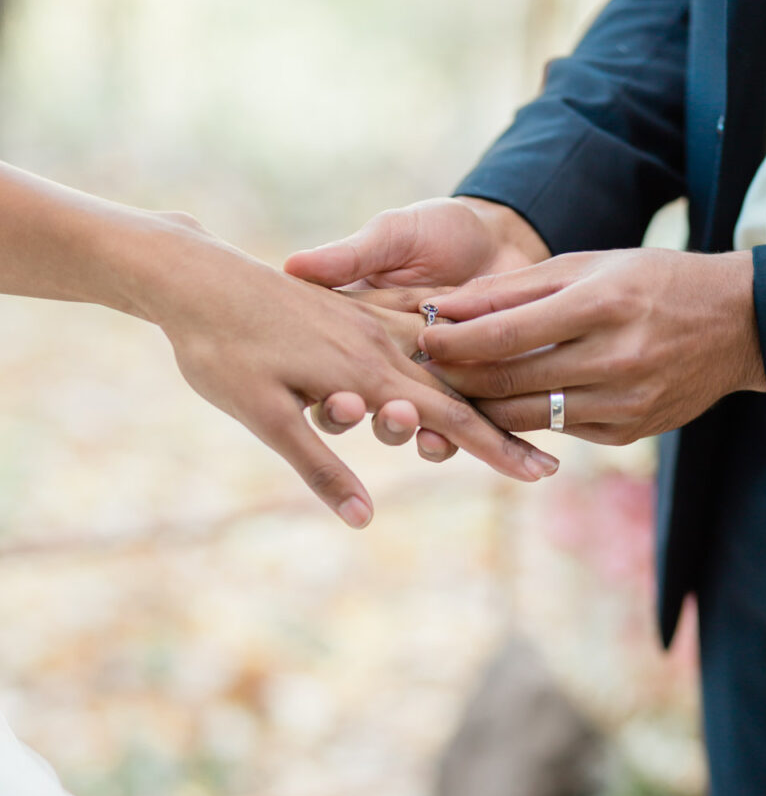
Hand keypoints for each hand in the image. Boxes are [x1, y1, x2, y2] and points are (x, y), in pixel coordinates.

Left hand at [143, 227, 558, 528]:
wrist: (192, 276)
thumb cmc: (220, 350)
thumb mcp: (263, 416)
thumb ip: (318, 463)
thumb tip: (364, 518)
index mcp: (364, 373)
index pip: (448, 418)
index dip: (494, 449)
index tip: (538, 476)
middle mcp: (376, 343)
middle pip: (457, 389)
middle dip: (501, 427)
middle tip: (542, 462)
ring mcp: (364, 319)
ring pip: (439, 358)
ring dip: (477, 390)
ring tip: (511, 419)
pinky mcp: (347, 305)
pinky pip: (410, 325)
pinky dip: (442, 348)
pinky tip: (452, 351)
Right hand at [285, 196, 549, 456]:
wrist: (501, 234)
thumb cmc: (437, 229)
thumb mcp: (391, 236)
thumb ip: (350, 257)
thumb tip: (294, 265)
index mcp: (359, 334)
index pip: (331, 374)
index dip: (330, 397)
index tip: (341, 399)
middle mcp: (388, 366)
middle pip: (371, 408)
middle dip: (377, 419)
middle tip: (389, 414)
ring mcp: (430, 383)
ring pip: (410, 424)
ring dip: (409, 431)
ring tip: (421, 428)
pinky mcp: (473, 392)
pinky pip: (459, 428)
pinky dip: (463, 437)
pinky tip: (469, 436)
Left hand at [418, 249, 765, 444]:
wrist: (732, 324)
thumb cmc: (649, 282)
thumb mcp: (586, 266)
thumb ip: (511, 288)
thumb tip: (443, 306)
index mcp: (601, 306)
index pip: (503, 334)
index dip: (452, 340)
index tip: (421, 335)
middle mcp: (614, 360)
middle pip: (506, 381)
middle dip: (454, 375)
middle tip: (425, 365)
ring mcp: (622, 404)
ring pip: (523, 416)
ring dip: (478, 403)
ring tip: (453, 383)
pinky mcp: (625, 432)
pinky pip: (555, 430)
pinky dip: (521, 416)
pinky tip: (502, 398)